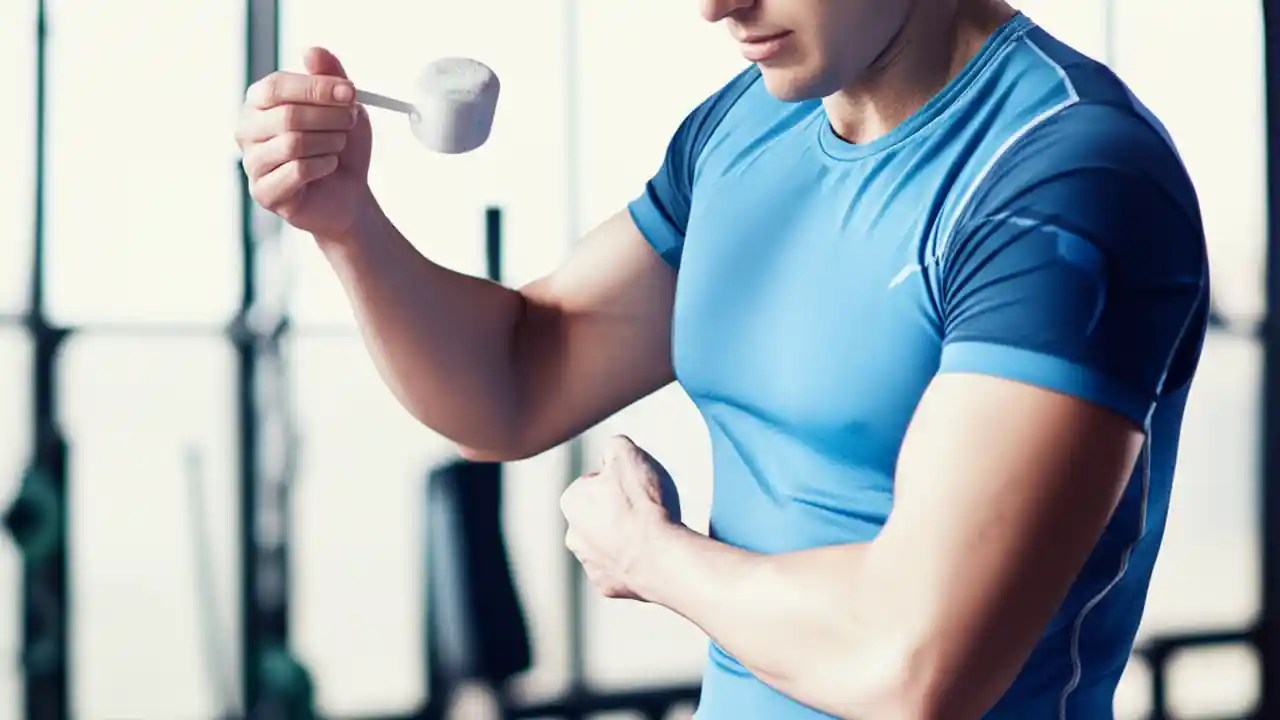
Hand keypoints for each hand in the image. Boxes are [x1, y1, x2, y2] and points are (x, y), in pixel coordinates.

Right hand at [236, 47, 374, 238]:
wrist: (348, 193)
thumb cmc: (339, 146)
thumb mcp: (342, 105)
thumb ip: (329, 75)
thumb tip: (311, 51)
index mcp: (259, 102)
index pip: (277, 86)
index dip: (316, 88)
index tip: (350, 92)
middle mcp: (248, 130)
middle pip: (287, 116)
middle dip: (329, 118)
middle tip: (349, 122)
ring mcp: (252, 163)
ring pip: (292, 144)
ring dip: (328, 143)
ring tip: (337, 146)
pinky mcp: (264, 193)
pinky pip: (296, 172)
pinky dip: (323, 166)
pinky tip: (328, 166)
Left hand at [560, 436, 682, 600]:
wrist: (659, 558)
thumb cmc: (641, 504)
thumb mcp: (627, 454)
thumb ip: (615, 445)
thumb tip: (613, 447)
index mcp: (572, 501)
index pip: (593, 483)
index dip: (617, 481)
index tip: (636, 486)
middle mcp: (573, 535)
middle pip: (598, 515)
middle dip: (618, 511)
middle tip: (646, 509)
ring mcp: (590, 564)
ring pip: (609, 543)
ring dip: (626, 538)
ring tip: (653, 533)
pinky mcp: (608, 585)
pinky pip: (622, 568)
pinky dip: (635, 561)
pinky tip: (653, 554)